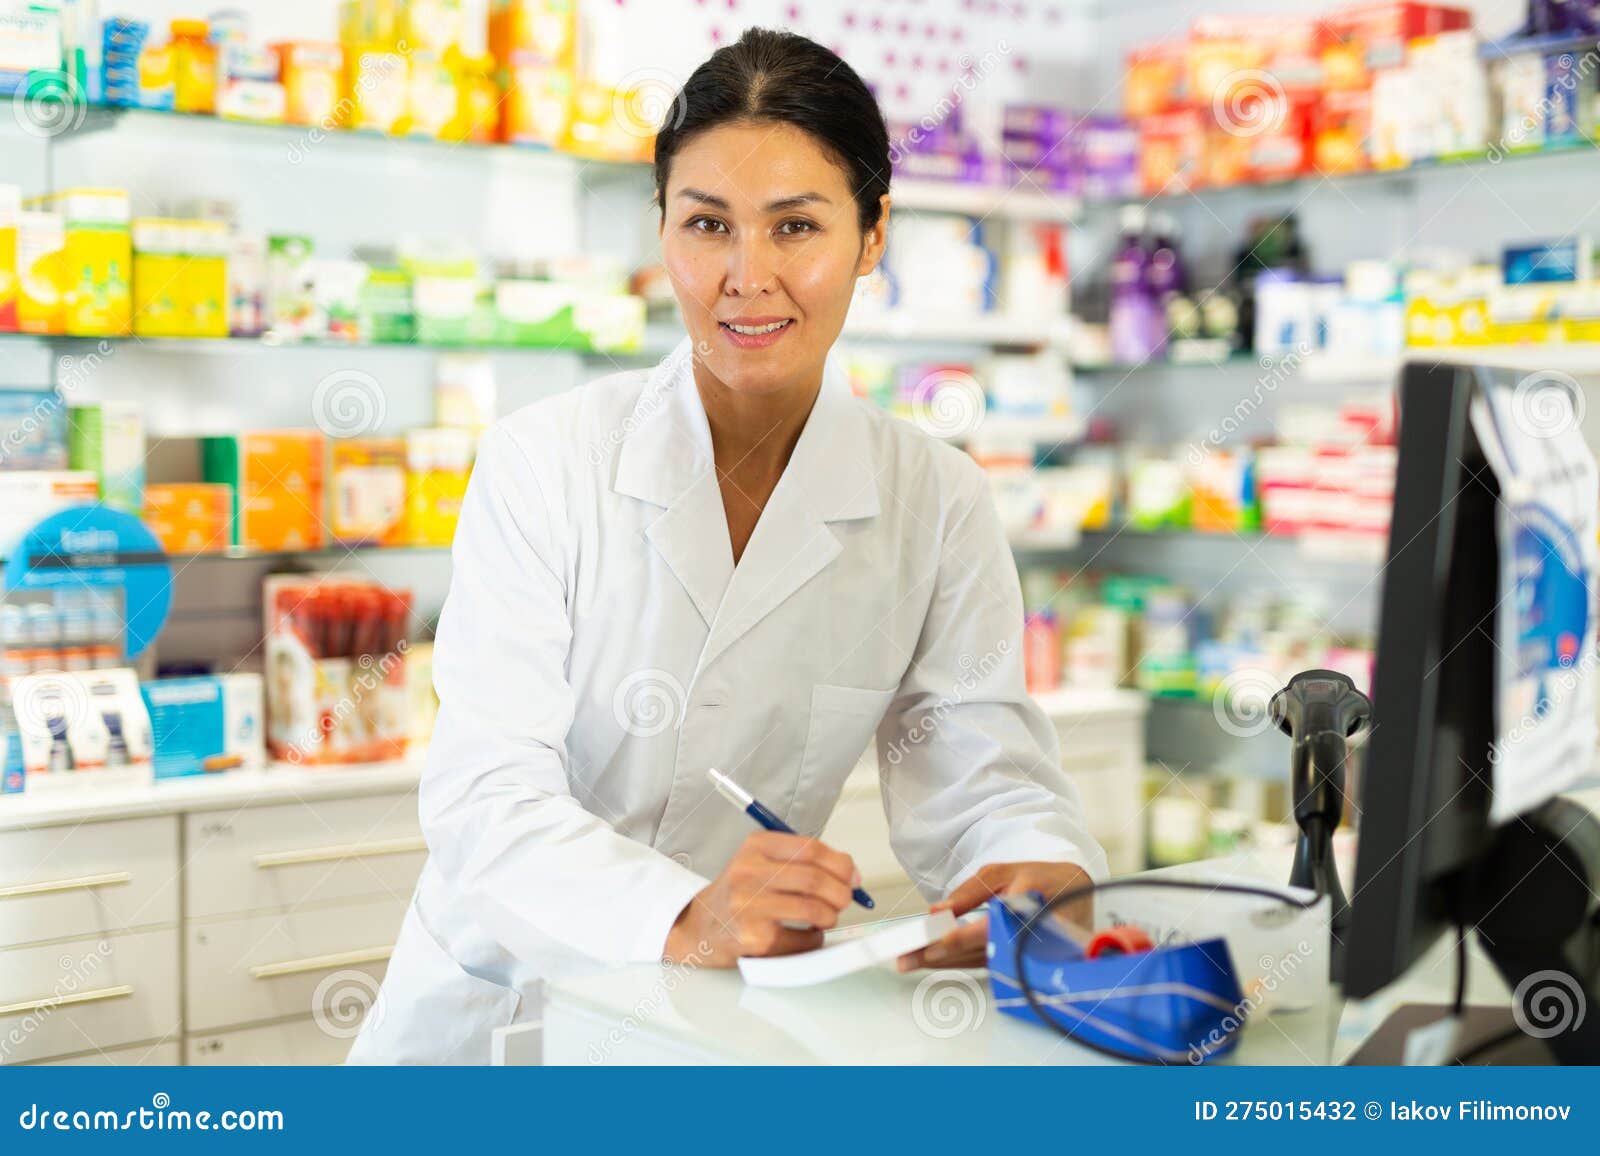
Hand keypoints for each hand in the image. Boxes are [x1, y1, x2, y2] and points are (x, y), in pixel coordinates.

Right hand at [664, 831, 859, 966]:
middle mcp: (748, 873)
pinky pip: (802, 940)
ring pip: (813, 910)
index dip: (841, 864)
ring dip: (830, 916)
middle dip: (841, 893)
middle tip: (845, 900)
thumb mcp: (760, 862)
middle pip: (814, 879)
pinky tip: (805, 936)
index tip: (852, 876)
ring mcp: (749, 907)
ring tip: (826, 918)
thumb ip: (801, 862)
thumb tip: (851, 875)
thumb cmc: (739, 894)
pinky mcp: (753, 939)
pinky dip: (814, 939)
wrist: (698, 927)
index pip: (811, 849)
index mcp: (755, 847)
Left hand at [896, 861, 1093, 971]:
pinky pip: (987, 964)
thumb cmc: (1037, 878)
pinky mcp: (1023, 963)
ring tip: (910, 960)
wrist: (1077, 892)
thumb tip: (937, 911)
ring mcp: (1027, 954)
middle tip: (905, 959)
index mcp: (1025, 906)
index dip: (958, 940)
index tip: (929, 945)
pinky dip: (960, 962)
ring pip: (979, 962)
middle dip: (939, 956)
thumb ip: (969, 892)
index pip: (988, 928)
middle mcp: (1028, 936)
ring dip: (944, 963)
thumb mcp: (1001, 873)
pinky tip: (935, 962)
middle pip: (978, 952)